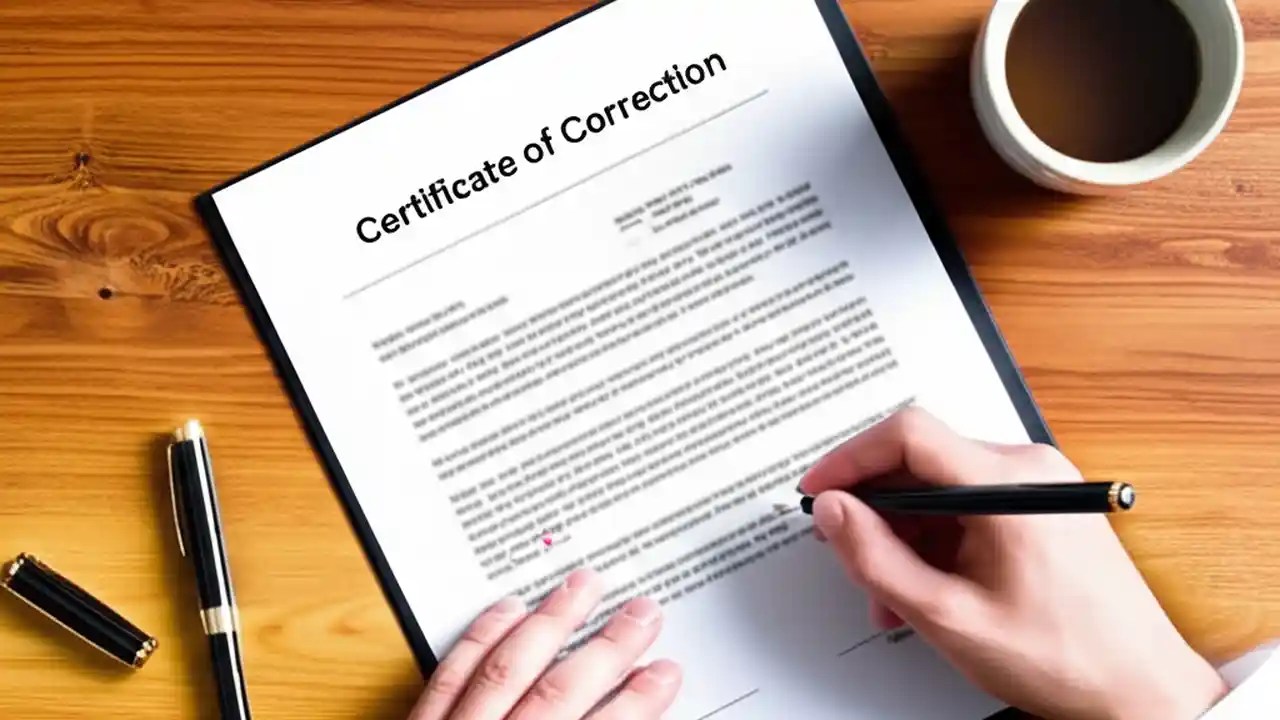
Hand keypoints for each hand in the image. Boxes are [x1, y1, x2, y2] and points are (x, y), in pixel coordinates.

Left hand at [407, 568, 680, 719]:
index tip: (667, 670)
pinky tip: (507, 609)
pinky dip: (480, 639)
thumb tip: (635, 710)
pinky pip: (450, 677)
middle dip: (608, 647)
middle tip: (642, 612)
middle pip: (561, 691)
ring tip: (582, 585)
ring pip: (507, 669)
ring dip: (550, 623)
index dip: (641, 700)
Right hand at [800, 407, 1228, 719]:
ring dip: (904, 537)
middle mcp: (1029, 470)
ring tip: (892, 596)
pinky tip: (926, 589)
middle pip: (920, 463)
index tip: (818, 492)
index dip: (849, 459)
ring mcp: (1040, 486)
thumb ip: (877, 558)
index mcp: (1010, 484)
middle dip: (875, 512)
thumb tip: (832, 512)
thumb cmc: (1065, 659)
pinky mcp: (1042, 507)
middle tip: (847, 555)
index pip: (908, 434)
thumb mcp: (948, 616)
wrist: (1140, 691)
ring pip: (939, 490)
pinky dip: (936, 542)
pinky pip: (967, 507)